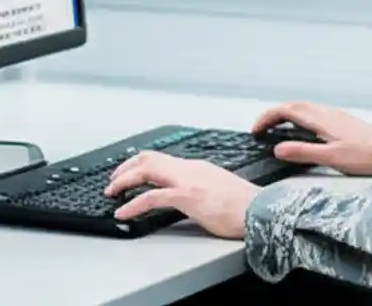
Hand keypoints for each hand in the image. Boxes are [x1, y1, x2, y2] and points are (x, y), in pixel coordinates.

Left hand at [105, 151, 258, 238]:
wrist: (261, 210)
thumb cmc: (244, 206)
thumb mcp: (217, 189)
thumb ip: (199, 187)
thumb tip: (185, 195)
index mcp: (196, 166)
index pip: (161, 158)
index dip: (138, 164)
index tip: (126, 173)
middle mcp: (189, 168)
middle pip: (148, 158)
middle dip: (125, 167)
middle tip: (112, 182)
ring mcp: (188, 180)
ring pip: (146, 170)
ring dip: (123, 181)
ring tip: (110, 192)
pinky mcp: (188, 196)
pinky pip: (152, 196)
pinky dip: (133, 204)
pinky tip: (123, 212)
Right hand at [251, 101, 371, 175]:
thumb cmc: (368, 156)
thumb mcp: (331, 157)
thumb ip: (303, 152)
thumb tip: (278, 148)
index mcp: (321, 119)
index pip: (286, 110)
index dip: (267, 117)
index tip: (255, 131)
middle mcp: (328, 113)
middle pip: (294, 106)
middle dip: (273, 114)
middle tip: (260, 129)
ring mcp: (336, 116)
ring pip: (305, 109)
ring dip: (287, 115)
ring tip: (276, 130)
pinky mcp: (343, 123)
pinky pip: (315, 114)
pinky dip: (300, 119)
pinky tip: (303, 133)